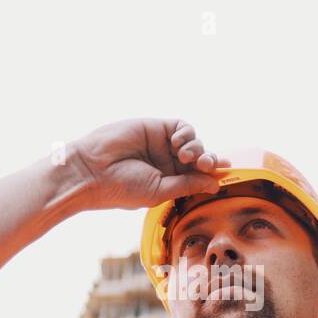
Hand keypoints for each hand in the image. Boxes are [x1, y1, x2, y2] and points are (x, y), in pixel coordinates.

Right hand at [63, 117, 229, 210]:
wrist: (93, 171)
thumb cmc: (122, 188)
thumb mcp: (160, 191)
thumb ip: (188, 184)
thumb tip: (216, 183)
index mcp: (168, 181)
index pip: (197, 176)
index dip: (212, 173)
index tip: (224, 172)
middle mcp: (166, 163)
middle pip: (200, 158)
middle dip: (208, 160)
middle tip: (207, 164)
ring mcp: (161, 144)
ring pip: (194, 141)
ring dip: (197, 147)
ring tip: (185, 156)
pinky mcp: (155, 128)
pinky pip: (182, 126)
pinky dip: (187, 133)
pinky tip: (178, 144)